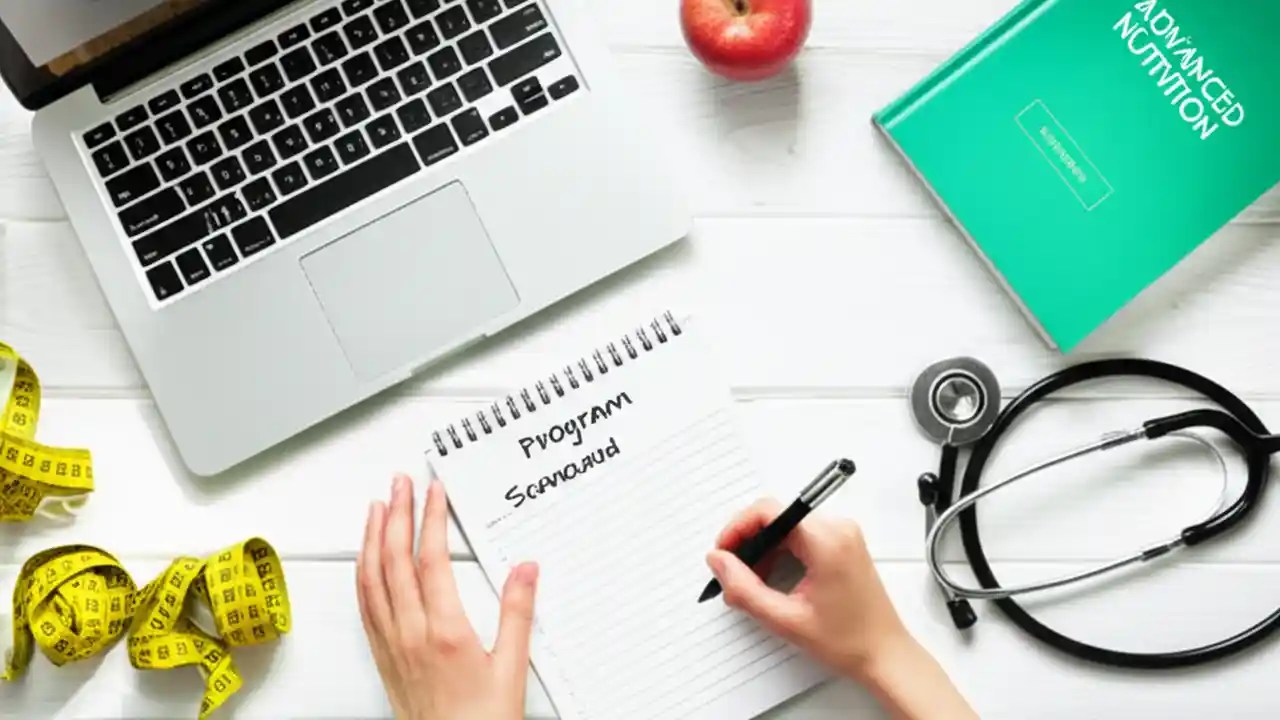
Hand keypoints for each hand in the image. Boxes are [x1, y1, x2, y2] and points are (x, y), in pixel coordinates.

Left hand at [358, 475, 538, 719]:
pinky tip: (365, 560)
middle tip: (400, 484)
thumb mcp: (511, 668)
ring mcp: (392, 645)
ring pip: (372, 579)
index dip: (431, 519)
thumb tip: (524, 571)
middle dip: (397, 515)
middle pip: (395, 561)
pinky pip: (365, 605)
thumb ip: (517, 614)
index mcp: (445, 632)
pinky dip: (363, 573)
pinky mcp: (383, 658)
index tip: (433, 492)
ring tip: (377, 509)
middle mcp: (410, 635)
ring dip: (373, 538)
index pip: (431, 560)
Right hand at [707, 499, 975, 718]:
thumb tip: (718, 562)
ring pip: (786, 526)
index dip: (738, 527)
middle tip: (733, 574)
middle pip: (776, 516)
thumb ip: (744, 588)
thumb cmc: (849, 641)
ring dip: (763, 550)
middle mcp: (838, 529)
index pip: (769, 510)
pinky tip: (773, 579)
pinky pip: (801, 536)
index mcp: (827, 541)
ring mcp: (843, 535)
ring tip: (753, 583)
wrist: (884, 655)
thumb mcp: (785, 620)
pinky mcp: (842, 544)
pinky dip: (780, 552)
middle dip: (749, 542)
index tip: (724, 551)